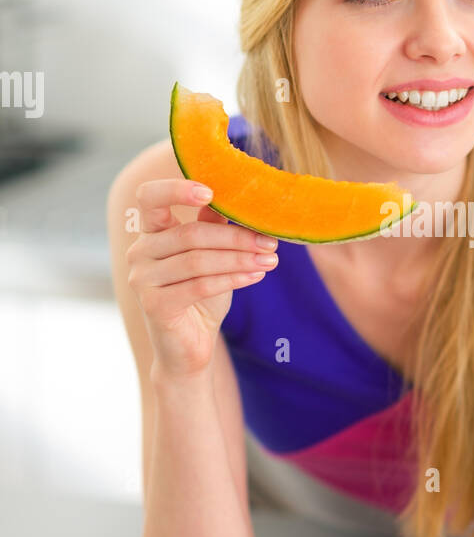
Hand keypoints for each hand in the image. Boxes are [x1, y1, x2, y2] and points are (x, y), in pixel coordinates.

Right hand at [126, 178, 279, 377]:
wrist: (189, 347)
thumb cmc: (200, 297)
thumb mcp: (210, 256)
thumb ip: (213, 225)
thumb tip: (236, 195)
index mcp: (150, 233)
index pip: (149, 198)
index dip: (176, 189)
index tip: (210, 191)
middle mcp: (139, 253)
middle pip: (191, 234)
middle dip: (236, 237)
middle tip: (270, 241)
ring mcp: (142, 280)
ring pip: (198, 260)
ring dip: (240, 258)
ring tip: (270, 259)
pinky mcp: (154, 305)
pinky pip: (200, 285)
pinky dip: (233, 278)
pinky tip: (256, 275)